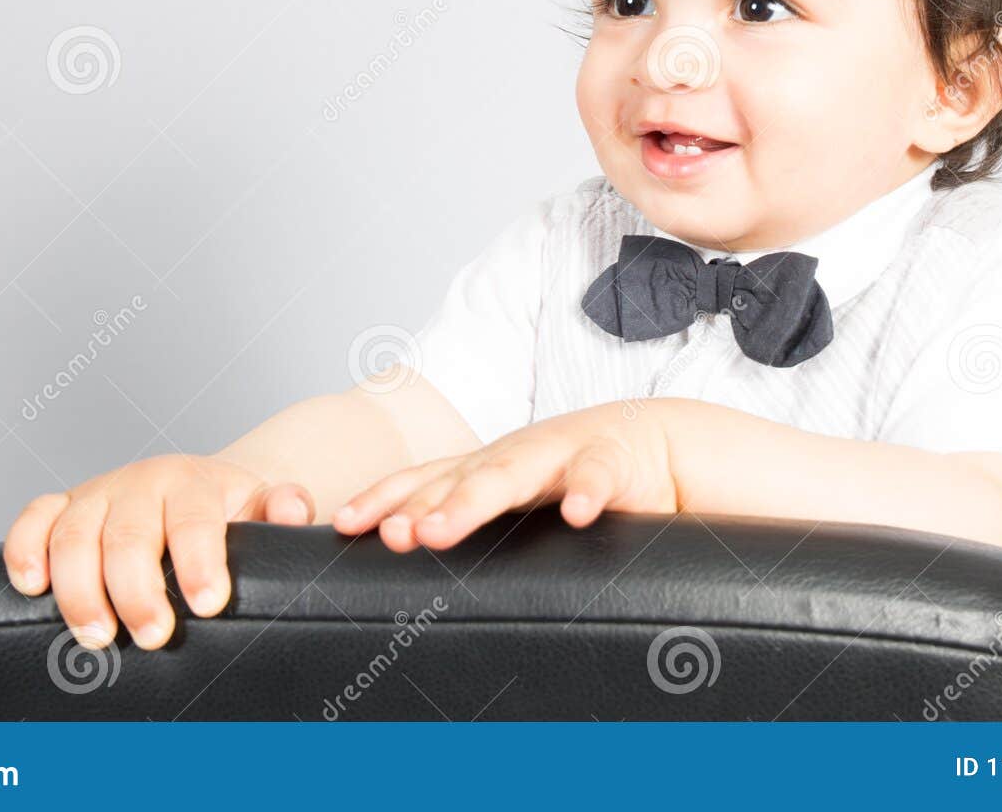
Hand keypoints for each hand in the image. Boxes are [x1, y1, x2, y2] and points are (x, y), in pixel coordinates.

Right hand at [3, 453, 313, 649]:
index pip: (195, 520)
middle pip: (130, 534)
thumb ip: (282, 508)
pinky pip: (34, 518)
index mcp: (193, 482)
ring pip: (75, 534)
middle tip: (154, 636)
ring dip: (80, 588)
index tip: (209, 603)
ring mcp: (97, 493)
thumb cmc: (230, 510)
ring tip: (99, 637)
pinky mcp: (63, 506)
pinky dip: (24, 548)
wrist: (199, 485)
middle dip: (139, 590)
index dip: (199, 562)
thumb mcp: (262, 506)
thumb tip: (294, 513)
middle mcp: (141, 482)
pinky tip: (32, 587)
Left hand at [331, 407, 676, 551]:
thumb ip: (473, 524)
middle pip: (458, 478)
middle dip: (420, 505)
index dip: (384, 499)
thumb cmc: (573, 476)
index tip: (344, 525)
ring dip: (472, 499)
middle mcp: (516, 455)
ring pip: (513, 473)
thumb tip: (407, 561)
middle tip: (390, 535)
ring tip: (438, 529)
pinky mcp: (615, 460)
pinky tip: (576, 514)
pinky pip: (599, 476)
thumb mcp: (518, 499)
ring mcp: (561, 452)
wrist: (657, 438)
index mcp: (487, 466)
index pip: (424, 480)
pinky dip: (588, 493)